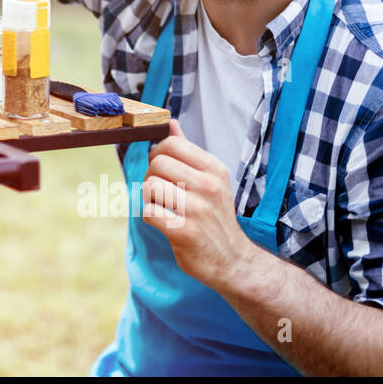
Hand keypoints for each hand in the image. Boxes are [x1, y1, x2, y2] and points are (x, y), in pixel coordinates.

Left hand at [141, 119, 255, 288]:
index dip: (158, 154)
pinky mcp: (184, 232)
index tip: (163, 171)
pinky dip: (151, 217)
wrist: (234, 261)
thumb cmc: (216, 217)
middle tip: (164, 194)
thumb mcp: (211, 180)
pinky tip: (166, 223)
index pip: (171, 144)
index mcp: (214, 169)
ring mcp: (197, 209)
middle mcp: (208, 186)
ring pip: (150, 186)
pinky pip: (148, 212)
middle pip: (156, 163)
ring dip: (150, 198)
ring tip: (166, 209)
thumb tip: (171, 122)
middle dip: (152, 177)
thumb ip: (188, 151)